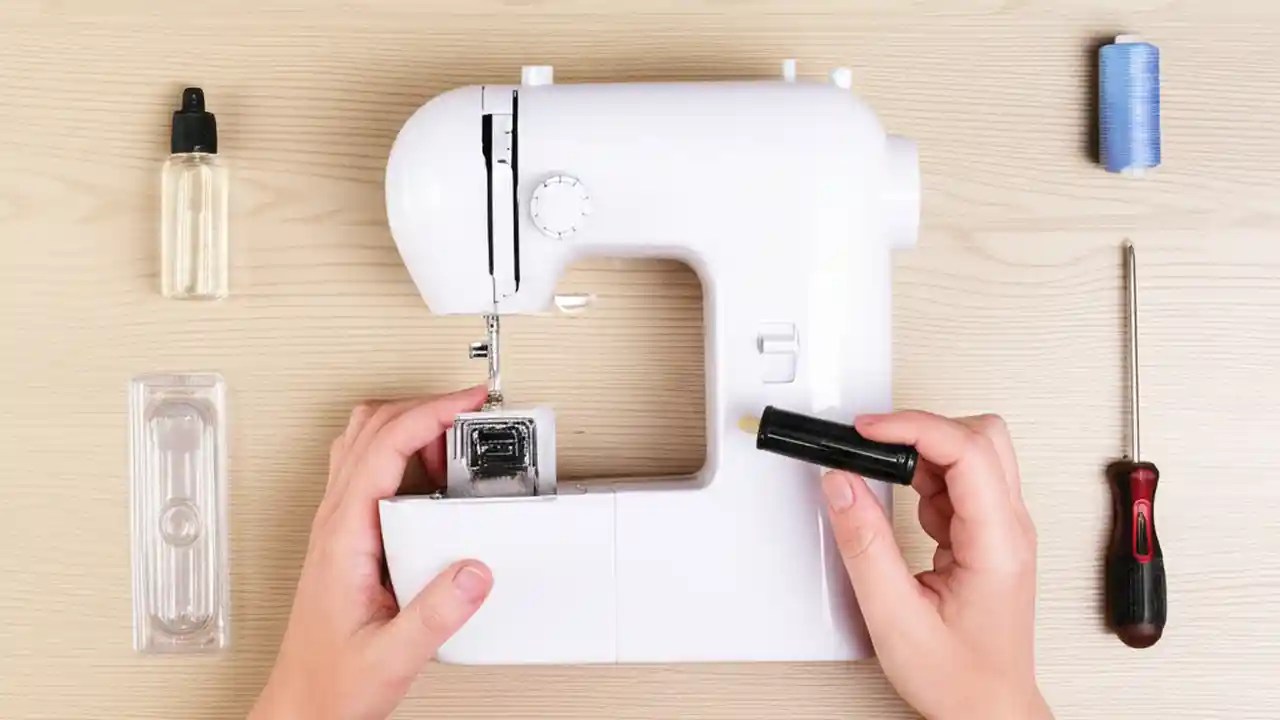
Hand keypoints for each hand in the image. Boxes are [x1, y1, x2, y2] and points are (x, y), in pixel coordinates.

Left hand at [250, 386, 493, 719]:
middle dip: (426, 408)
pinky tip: (435, 479)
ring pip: (365, 441)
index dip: (429, 413)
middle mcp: (335, 520)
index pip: (383, 445)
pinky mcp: (349, 536)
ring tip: (456, 446)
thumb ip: (436, 614)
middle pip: (371, 427)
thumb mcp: (392, 656)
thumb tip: (475, 569)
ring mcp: (339, 524)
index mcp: (344, 534)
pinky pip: (371, 470)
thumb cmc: (332, 683)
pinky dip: (405, 454)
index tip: (467, 403)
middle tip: (471, 417)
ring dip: (411, 427)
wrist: (304, 706)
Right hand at [821, 412, 1051, 719]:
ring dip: (920, 455)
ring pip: (969, 453)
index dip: (913, 427)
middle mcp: (1009, 528)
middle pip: (980, 436)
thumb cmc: (959, 678)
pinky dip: (922, 479)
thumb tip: (842, 484)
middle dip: (921, 430)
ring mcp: (1001, 529)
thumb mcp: (895, 617)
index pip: (968, 451)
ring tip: (876, 478)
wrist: (987, 710)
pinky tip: (896, 506)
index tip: (867, 430)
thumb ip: (865, 546)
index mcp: (998, 543)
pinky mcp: (985, 535)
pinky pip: (957, 482)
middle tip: (872, 443)